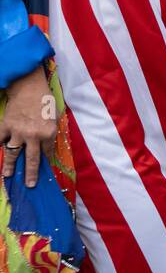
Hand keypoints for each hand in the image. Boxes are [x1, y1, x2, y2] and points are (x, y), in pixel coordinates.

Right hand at [0, 66, 56, 187]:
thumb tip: (45, 148)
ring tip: (7, 175)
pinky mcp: (5, 126)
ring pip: (13, 153)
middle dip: (30, 174)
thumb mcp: (54, 119)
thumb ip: (49, 134)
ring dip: (9, 165)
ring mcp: (17, 131)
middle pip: (31, 159)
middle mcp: (33, 135)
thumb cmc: (45, 102)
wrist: (29, 87)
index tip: (43, 171)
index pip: (46, 153)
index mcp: (48, 134)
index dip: (44, 162)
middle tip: (29, 185)